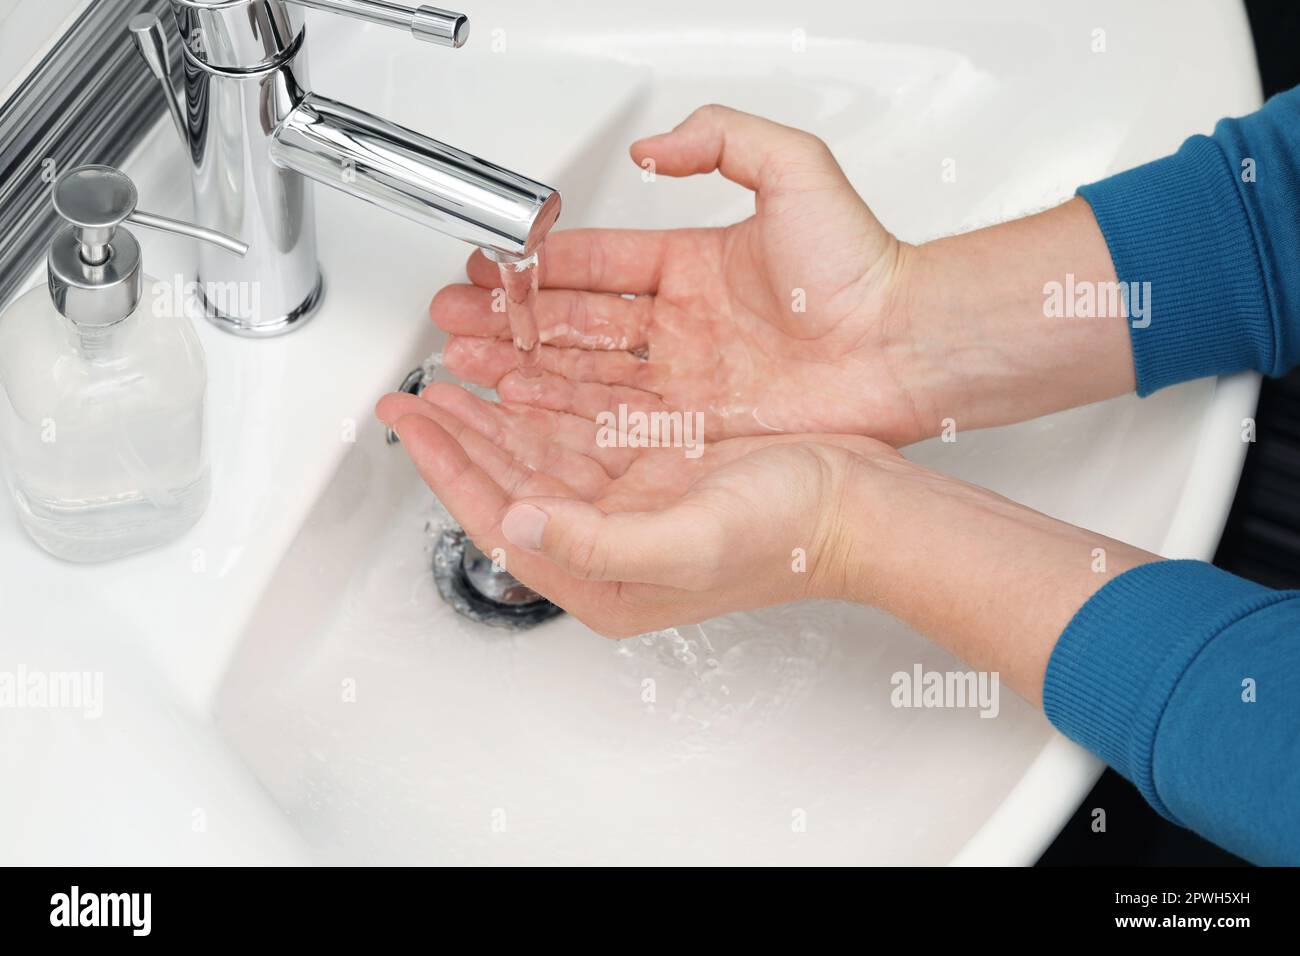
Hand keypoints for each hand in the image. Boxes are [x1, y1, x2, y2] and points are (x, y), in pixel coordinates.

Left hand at [376, 384, 899, 635]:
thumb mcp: (687, 544)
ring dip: (495, 415)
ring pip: (537, 452)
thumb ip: (592, 540)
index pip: (498, 519)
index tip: (411, 422)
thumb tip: (515, 519)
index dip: (448, 467)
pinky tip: (522, 379)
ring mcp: (629, 502)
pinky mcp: (654, 467)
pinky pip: (578, 431)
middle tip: (416, 394)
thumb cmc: (791, 534)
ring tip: (455, 379)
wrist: (856, 504)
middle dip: (460, 436)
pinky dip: (544, 404)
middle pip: (509, 483)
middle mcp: (607, 541)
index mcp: (603, 576)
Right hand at [429, 105, 928, 444]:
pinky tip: (522, 402)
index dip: (542, 264)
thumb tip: (651, 151)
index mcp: (694, 264)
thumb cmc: (862, 266)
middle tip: (460, 316)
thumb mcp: (794, 167)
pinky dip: (565, 410)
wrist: (903, 346)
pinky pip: (616, 415)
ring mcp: (688, 376)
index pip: (598, 261)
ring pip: (585, 370)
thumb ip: (720, 138)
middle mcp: (684, 323)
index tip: (497, 262)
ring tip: (470, 359)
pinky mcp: (698, 422)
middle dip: (513, 319)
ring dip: (524, 365)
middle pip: (577, 321)